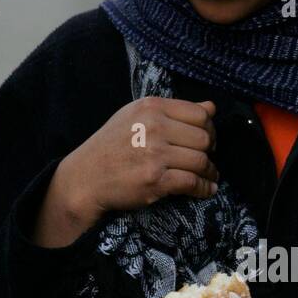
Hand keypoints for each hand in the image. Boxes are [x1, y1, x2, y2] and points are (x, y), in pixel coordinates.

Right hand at [62, 95, 219, 224]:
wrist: (86, 177)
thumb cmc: (112, 146)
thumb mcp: (138, 117)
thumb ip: (174, 111)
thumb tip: (212, 107)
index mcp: (151, 107)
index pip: (199, 114)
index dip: (209, 129)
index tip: (207, 140)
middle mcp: (153, 127)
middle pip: (204, 138)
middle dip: (210, 152)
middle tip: (207, 160)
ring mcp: (154, 153)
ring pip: (201, 161)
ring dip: (209, 172)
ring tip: (209, 177)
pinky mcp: (155, 179)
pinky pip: (192, 182)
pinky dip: (203, 189)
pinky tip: (205, 190)